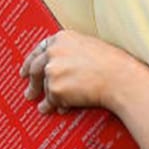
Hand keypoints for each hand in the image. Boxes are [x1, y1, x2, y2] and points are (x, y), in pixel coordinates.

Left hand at [19, 31, 139, 114]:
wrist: (122, 79)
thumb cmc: (114, 65)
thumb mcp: (91, 48)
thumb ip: (71, 52)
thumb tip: (60, 66)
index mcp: (63, 38)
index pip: (40, 49)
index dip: (31, 61)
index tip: (26, 71)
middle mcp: (54, 51)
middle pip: (34, 68)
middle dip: (31, 82)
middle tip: (30, 93)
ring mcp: (53, 69)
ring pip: (44, 87)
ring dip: (45, 98)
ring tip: (44, 107)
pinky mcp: (55, 88)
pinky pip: (51, 101)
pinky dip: (56, 106)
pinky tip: (60, 110)